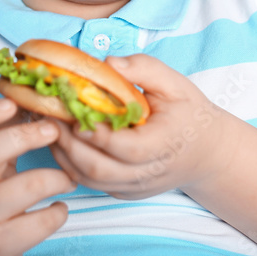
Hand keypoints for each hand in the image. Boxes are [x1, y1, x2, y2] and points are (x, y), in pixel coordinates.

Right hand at [0, 98, 77, 255]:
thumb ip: (1, 138)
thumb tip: (30, 99)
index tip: (12, 102)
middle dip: (27, 136)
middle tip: (54, 130)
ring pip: (26, 187)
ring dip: (57, 177)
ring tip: (68, 179)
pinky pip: (40, 223)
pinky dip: (58, 213)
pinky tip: (59, 209)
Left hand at [48, 54, 237, 200]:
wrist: (208, 152)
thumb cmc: (189, 113)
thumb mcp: (175, 83)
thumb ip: (144, 69)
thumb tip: (108, 63)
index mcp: (165, 143)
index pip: (127, 148)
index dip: (98, 135)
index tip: (75, 114)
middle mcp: (150, 172)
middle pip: (101, 169)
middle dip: (70, 145)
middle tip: (49, 118)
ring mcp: (136, 187)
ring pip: (91, 181)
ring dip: (65, 156)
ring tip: (49, 128)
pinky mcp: (125, 192)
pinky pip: (92, 184)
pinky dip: (71, 165)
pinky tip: (61, 142)